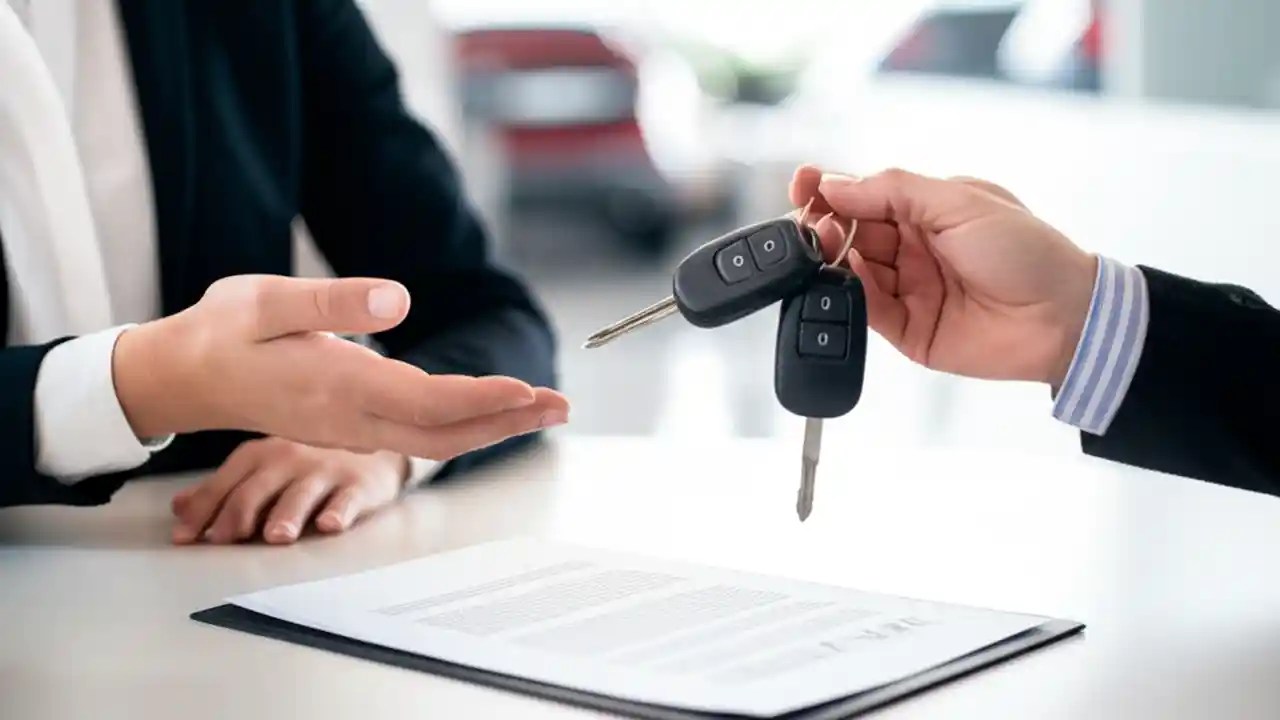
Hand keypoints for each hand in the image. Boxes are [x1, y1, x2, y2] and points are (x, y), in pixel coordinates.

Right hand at [111, 275, 568, 458]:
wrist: (186, 377)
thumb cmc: (224, 332)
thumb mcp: (265, 300)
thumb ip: (331, 302)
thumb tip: (395, 302)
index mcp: (338, 385)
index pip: (427, 401)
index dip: (483, 398)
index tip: (530, 390)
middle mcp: (353, 417)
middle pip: (447, 432)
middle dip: (509, 420)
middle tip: (565, 406)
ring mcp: (354, 428)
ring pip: (437, 438)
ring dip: (494, 425)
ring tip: (545, 407)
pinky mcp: (353, 425)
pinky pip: (420, 434)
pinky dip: (465, 424)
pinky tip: (492, 410)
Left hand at [170, 437, 408, 543]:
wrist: (370, 448)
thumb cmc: (310, 463)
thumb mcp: (266, 469)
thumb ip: (225, 489)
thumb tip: (178, 507)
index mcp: (261, 455)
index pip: (225, 484)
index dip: (203, 510)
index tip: (185, 538)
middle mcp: (290, 459)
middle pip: (258, 490)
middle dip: (241, 514)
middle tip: (226, 540)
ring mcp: (325, 471)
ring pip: (302, 494)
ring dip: (288, 514)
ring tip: (277, 536)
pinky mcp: (359, 484)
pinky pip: (348, 498)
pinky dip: (340, 511)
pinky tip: (331, 524)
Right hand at [790, 166, 1096, 386]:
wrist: (1063, 317)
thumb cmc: (1030, 253)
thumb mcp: (961, 201)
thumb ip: (894, 191)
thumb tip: (837, 183)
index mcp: (930, 211)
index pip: (866, 195)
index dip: (833, 188)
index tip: (803, 184)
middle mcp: (915, 249)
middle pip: (852, 232)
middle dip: (826, 222)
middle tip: (812, 217)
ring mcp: (910, 288)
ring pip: (852, 270)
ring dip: (833, 256)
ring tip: (825, 243)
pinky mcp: (908, 329)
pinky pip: (866, 310)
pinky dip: (849, 293)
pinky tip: (845, 274)